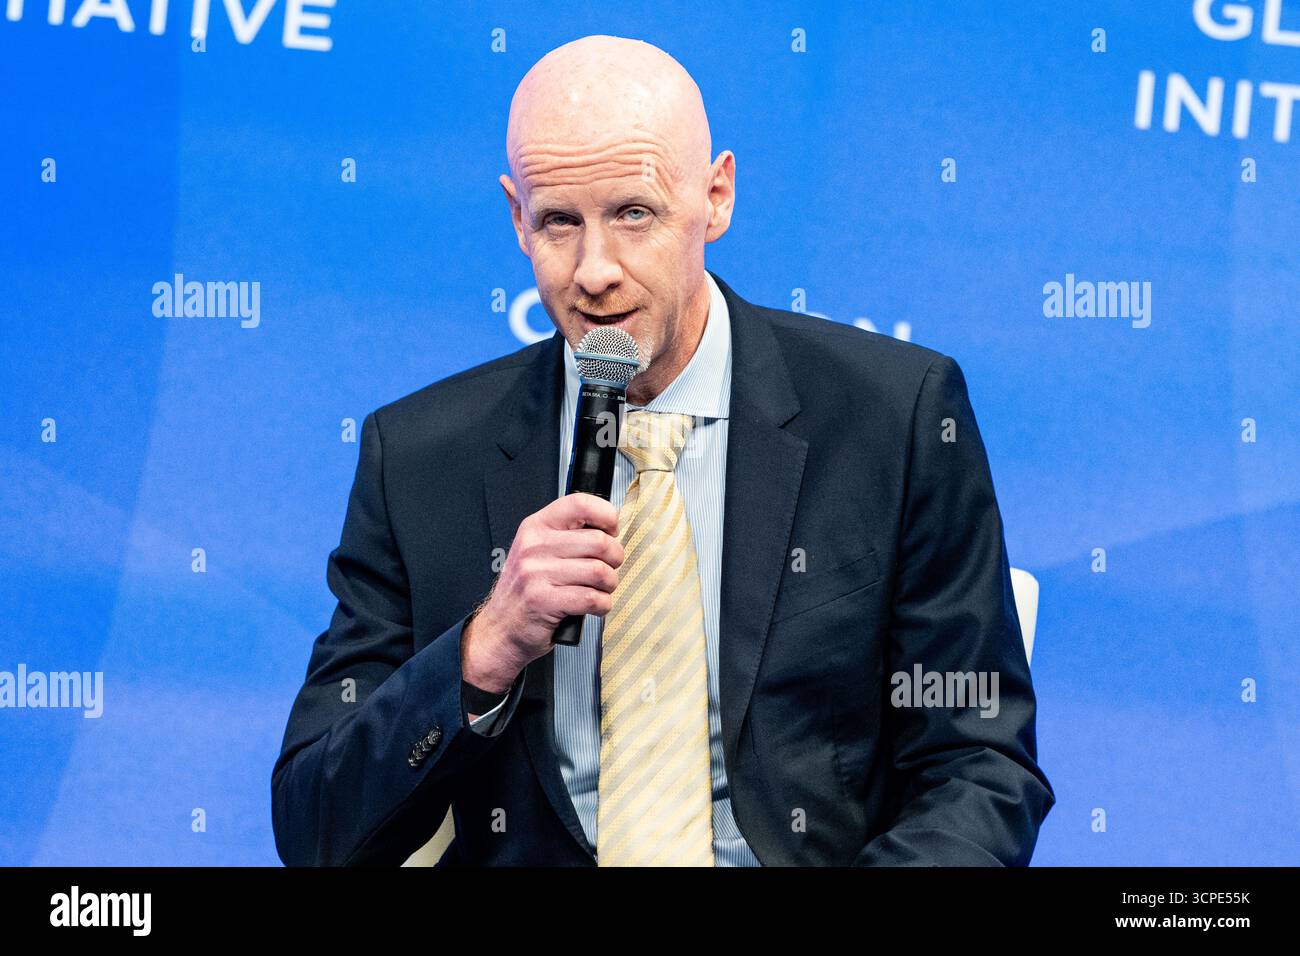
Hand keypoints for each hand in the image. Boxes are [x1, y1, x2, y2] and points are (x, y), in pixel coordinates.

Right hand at [461, 493, 623, 692]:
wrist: (500, 629)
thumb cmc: (527, 591)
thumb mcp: (538, 552)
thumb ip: (568, 535)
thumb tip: (610, 527)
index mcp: (536, 527)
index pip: (579, 504)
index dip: (606, 515)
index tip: (612, 530)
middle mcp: (534, 546)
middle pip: (599, 541)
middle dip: (615, 558)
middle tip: (609, 568)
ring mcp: (537, 574)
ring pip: (600, 571)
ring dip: (609, 584)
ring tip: (600, 589)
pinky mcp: (544, 601)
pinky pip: (592, 598)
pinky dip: (602, 605)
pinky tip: (594, 606)